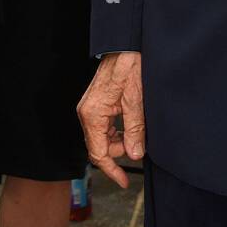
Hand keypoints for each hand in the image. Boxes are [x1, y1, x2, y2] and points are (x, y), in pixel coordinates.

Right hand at [77, 51, 143, 188]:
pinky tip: (132, 127)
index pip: (98, 153)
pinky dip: (118, 131)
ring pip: (102, 137)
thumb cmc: (130, 65)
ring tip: (139, 136)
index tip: (123, 182)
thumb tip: (135, 154)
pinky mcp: (98, 103)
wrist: (127, 44)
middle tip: (140, 148)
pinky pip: (105, 126)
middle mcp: (87, 113)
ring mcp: (91, 108)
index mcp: (92, 114)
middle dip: (119, 152)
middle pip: (99, 147)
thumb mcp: (136, 99)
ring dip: (120, 141)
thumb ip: (135, 128)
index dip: (112, 170)